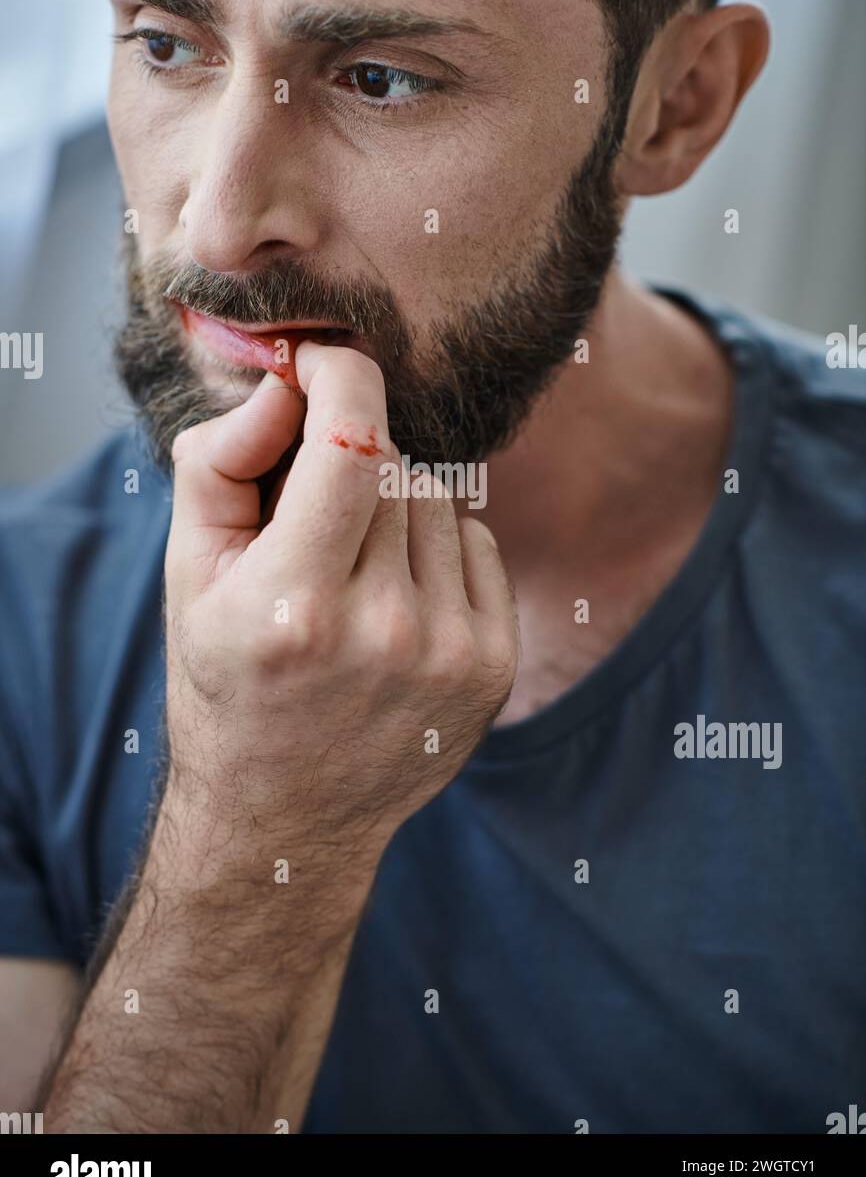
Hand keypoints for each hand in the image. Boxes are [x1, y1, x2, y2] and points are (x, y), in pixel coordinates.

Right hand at [164, 344, 518, 855]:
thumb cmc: (227, 682)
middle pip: (393, 466)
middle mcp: (385, 632)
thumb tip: (285, 383)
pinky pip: (479, 543)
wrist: (284, 815)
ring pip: (440, 500)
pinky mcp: (493, 667)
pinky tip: (396, 601)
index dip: (340, 377)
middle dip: (350, 464)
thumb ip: (221, 462)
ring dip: (394, 508)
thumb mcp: (189, 574)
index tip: (322, 361)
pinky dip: (438, 550)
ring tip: (350, 573)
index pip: (351, 439)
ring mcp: (450, 654)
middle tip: (310, 519)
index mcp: (296, 605)